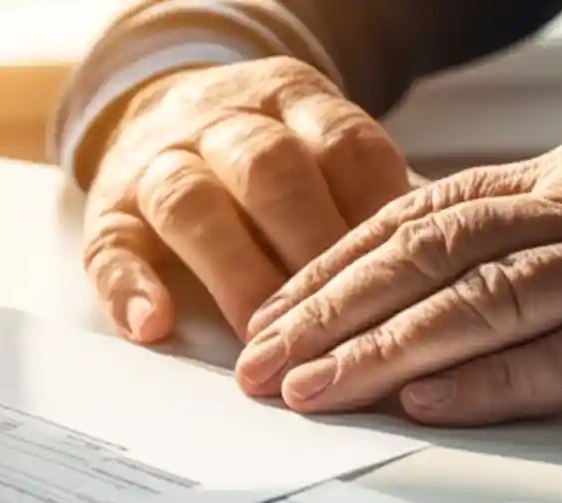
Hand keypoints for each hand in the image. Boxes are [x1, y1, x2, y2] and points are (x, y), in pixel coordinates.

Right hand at [82, 57, 410, 342]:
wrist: (160, 105)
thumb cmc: (266, 157)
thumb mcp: (320, 145)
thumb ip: (373, 199)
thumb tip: (453, 272)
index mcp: (292, 102)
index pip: (345, 146)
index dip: (373, 213)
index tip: (405, 280)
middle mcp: (223, 124)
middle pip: (269, 171)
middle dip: (306, 246)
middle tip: (342, 326)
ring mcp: (159, 162)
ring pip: (190, 201)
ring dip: (232, 272)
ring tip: (260, 341)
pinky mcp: (108, 208)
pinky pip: (109, 243)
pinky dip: (129, 286)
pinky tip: (154, 326)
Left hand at [235, 139, 561, 425]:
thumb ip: (513, 243)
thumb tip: (412, 286)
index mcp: (559, 179)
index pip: (416, 215)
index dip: (333, 264)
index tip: (273, 313)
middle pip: (430, 254)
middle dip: (331, 310)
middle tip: (260, 363)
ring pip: (484, 300)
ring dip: (386, 348)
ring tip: (313, 390)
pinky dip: (493, 381)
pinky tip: (425, 404)